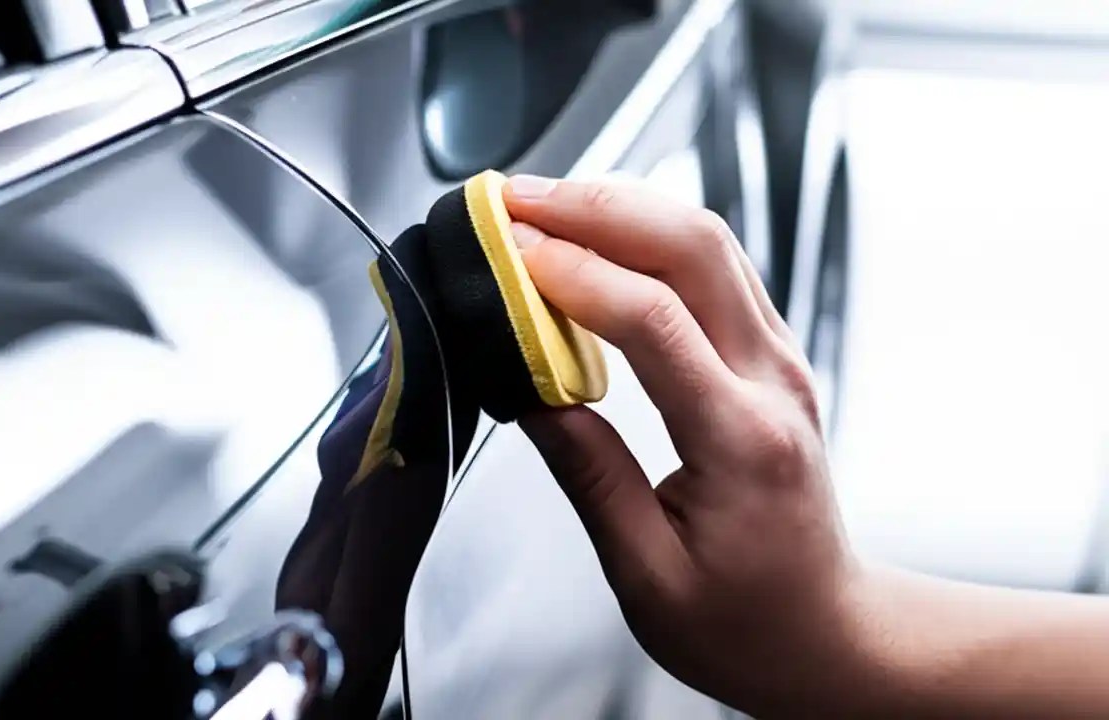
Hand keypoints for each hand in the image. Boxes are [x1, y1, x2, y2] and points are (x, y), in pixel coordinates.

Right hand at [504, 175, 866, 714]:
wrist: (823, 633)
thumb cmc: (745, 623)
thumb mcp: (647, 575)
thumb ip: (589, 476)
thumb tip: (529, 394)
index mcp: (742, 441)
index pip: (654, 321)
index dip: (573, 275)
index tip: (508, 254)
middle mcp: (774, 383)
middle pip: (694, 246)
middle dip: (597, 206)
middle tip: (514, 197)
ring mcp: (780, 362)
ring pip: (709, 241)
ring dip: (623, 207)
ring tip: (544, 202)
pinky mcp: (769, 358)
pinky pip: (714, 267)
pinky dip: (649, 236)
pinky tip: (599, 237)